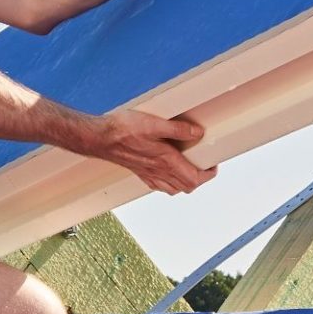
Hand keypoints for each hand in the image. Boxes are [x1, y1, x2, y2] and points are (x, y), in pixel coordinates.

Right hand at [81, 106, 216, 194]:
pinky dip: (169, 183)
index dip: (208, 174)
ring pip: (174, 189)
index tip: (213, 164)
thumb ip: (178, 129)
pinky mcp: (140, 173)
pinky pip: (159, 186)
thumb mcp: (154, 123)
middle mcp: (158, 172)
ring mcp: (148, 174)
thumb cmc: (122, 130)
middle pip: (186, 187)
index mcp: (165, 161)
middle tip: (204, 165)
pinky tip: (167, 172)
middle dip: (200, 179)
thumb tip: (197, 132)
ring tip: (189, 168)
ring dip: (185, 182)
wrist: (99, 138)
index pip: (194, 179)